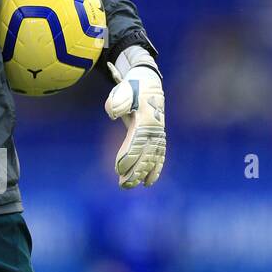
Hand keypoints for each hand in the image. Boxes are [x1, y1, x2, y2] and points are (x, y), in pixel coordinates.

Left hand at [104, 57, 165, 188]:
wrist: (148, 85)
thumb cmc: (132, 89)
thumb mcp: (123, 91)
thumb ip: (118, 101)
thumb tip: (113, 114)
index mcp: (146, 120)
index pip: (136, 142)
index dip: (128, 156)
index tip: (118, 169)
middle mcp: (155, 130)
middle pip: (145, 155)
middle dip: (134, 171)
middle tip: (123, 185)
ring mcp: (158, 135)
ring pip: (151, 158)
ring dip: (142, 174)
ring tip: (131, 186)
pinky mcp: (158, 138)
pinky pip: (159, 157)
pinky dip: (155, 170)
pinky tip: (148, 183)